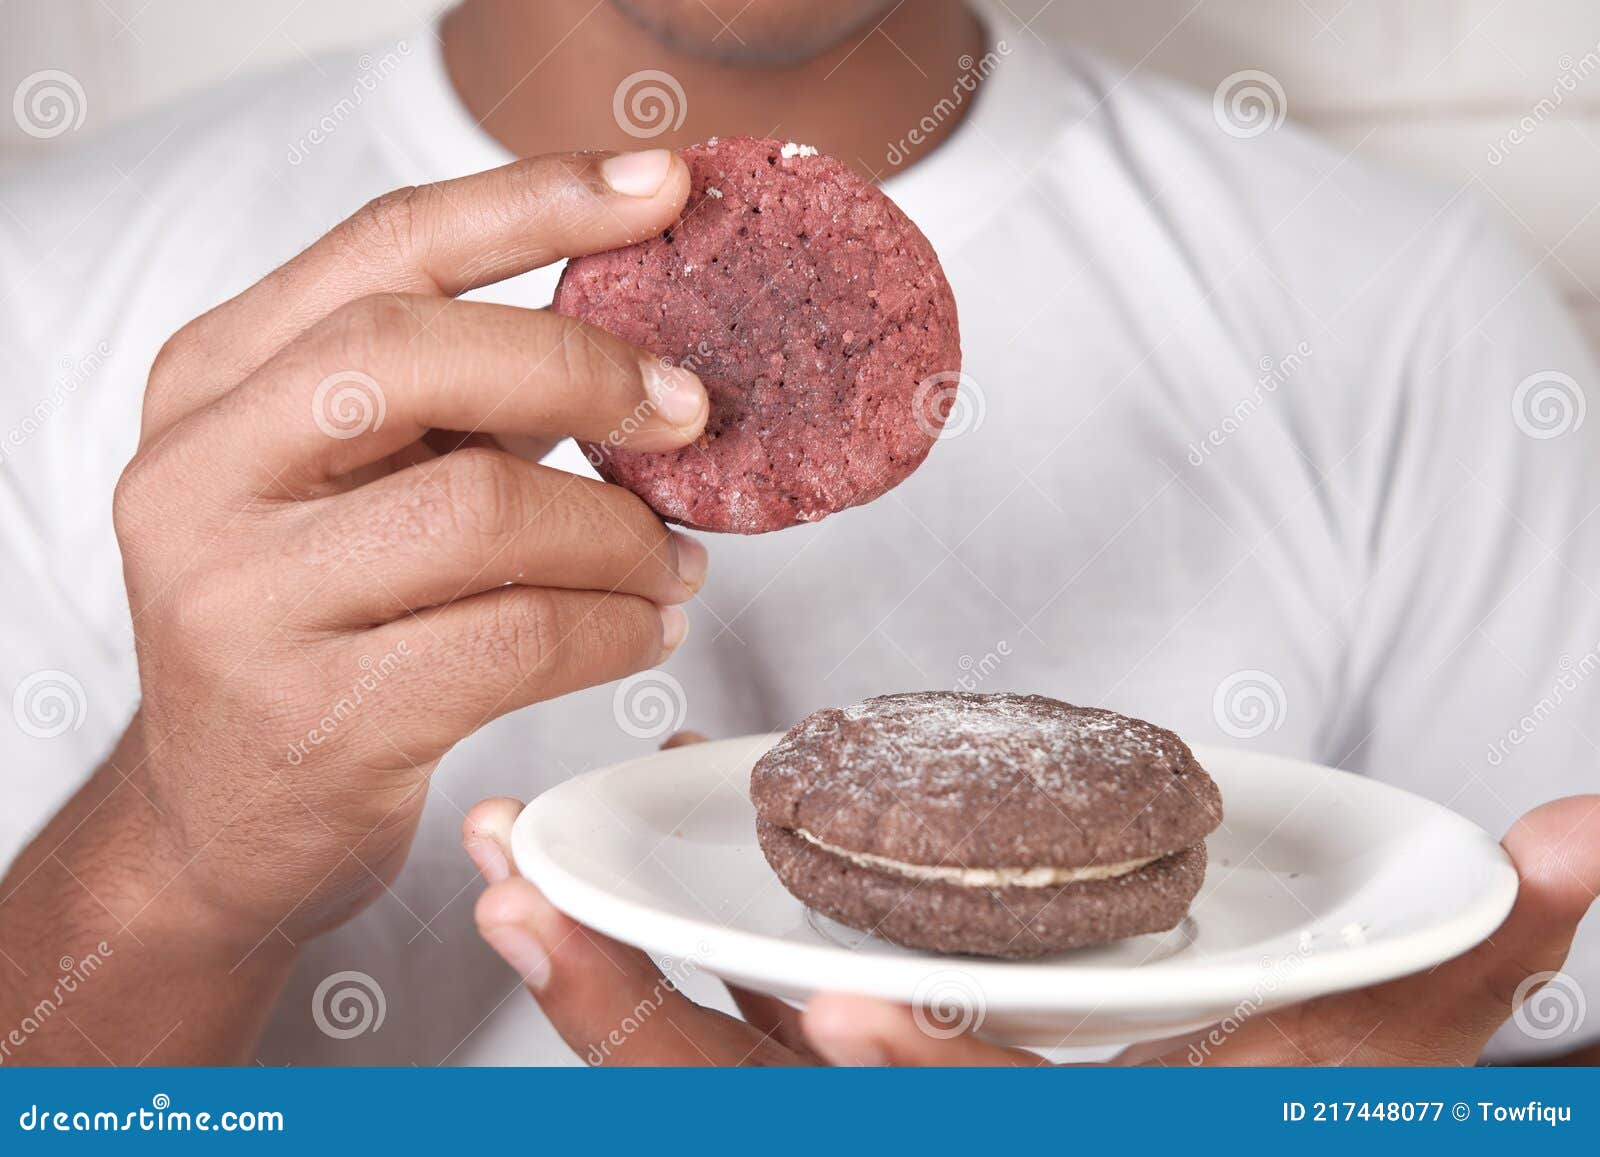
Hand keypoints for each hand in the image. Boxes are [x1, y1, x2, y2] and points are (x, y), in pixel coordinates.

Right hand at [110, 149, 707, 945]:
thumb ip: (448, 401)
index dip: (534, 203)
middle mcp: (198, 475)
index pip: (384, 249)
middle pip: (416, 355)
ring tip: (676, 560)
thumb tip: (638, 343)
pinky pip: (516, 637)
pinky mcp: (317, 716)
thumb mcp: (344, 482)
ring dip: (621, 532)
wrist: (223, 817)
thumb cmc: (313, 626)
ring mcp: (244, 599)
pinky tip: (644, 629)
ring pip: (484, 508)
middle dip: (585, 370)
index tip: (660, 189)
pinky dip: (613, 627)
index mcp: (210, 384)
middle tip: (689, 412)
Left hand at [465, 738, 1599, 1064]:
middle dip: (645, 1026)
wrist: (1186, 1128)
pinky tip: (549, 885)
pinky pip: (691, 1042)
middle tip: (531, 907)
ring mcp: (854, 1114)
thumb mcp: (1362, 1052)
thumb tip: (1583, 832)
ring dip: (592, 982)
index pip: (985, 1115)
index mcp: (1063, 1121)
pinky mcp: (808, 1078)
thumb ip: (1461, 954)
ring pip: (700, 1079)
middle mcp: (939, 1120)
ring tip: (501, 876)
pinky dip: (615, 972)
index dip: (925, 1083)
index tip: (845, 1025)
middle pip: (771, 1109)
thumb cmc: (1255, 1102)